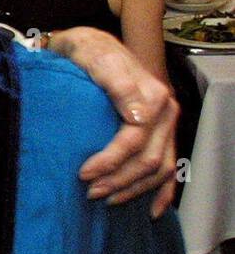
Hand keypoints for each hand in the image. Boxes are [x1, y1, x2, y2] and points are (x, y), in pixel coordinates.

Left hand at [46, 27, 178, 216]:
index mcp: (151, 95)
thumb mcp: (93, 54)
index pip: (135, 139)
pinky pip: (171, 167)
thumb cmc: (86, 49)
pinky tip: (153, 211)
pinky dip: (164, 192)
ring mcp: (167, 124)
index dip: (111, 160)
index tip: (83, 172)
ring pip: (160, 168)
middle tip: (89, 191)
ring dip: (135, 188)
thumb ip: (115, 82)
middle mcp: (165, 110)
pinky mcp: (162, 132)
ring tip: (107, 198)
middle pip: (149, 158)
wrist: (91, 43)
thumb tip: (135, 118)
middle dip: (119, 180)